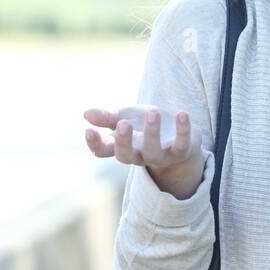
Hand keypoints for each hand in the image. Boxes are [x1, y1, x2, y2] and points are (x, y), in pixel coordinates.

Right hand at [83, 105, 203, 172]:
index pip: (102, 151)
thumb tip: (86, 113)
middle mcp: (139, 155)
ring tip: (153, 112)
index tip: (89, 130)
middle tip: (122, 123)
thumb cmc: (144, 124)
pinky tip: (182, 113)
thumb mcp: (126, 116)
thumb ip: (108, 117)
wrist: (177, 132)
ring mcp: (160, 156)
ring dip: (152, 133)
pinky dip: (183, 130)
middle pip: (126, 156)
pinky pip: (182, 144)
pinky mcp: (181, 152)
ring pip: (153, 153)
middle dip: (123, 142)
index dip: (94, 143)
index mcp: (122, 146)